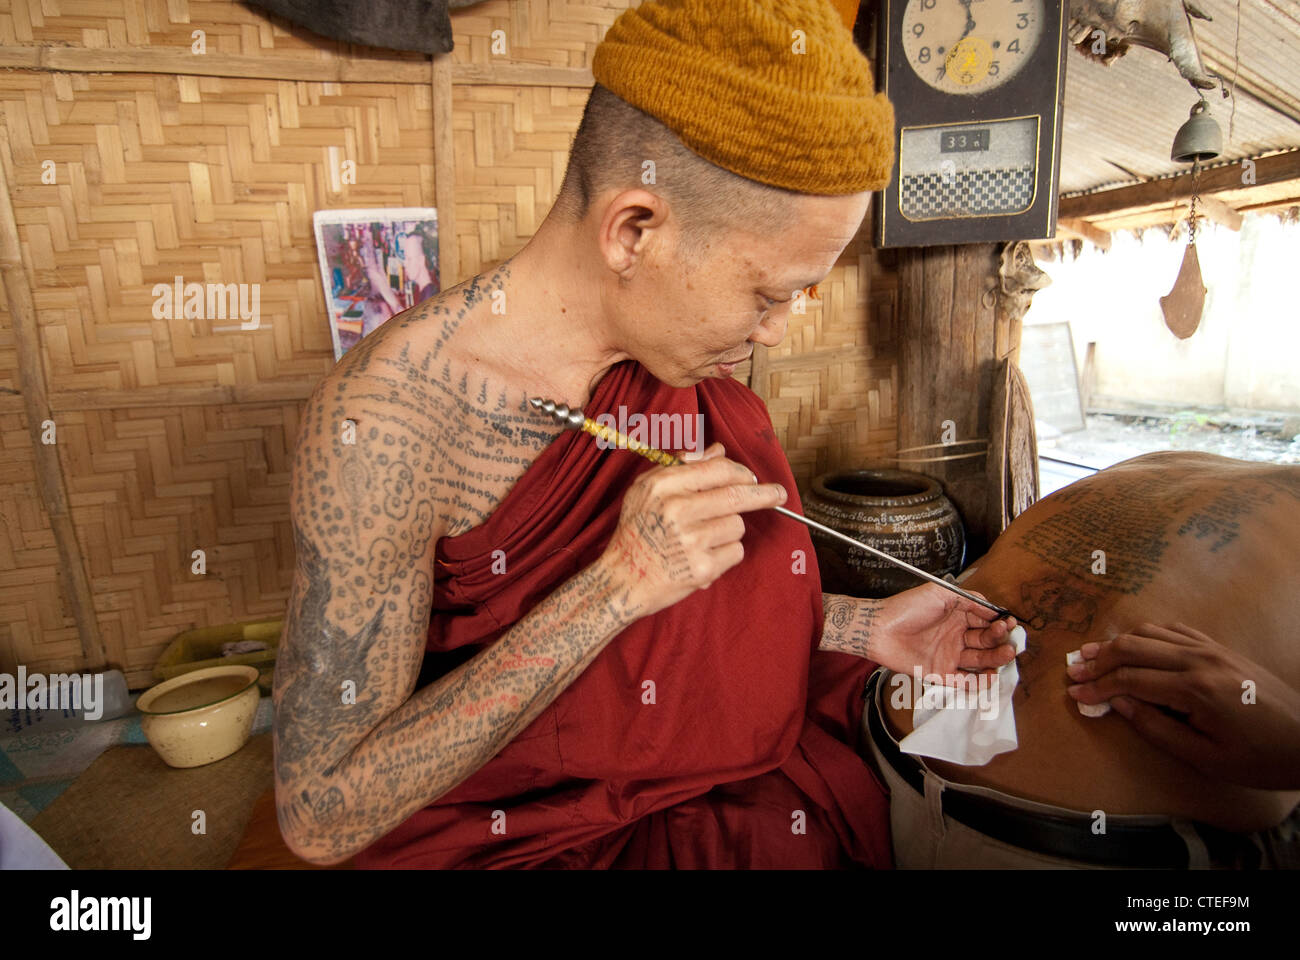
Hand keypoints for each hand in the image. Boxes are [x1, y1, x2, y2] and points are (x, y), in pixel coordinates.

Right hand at [600, 443, 786, 619]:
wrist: (622, 580)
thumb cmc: (636, 531)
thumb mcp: (646, 491)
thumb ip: (682, 467)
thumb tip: (718, 450)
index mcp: (663, 486)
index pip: (718, 469)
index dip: (742, 472)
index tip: (754, 478)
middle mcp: (677, 510)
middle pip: (737, 495)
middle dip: (764, 494)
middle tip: (778, 494)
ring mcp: (691, 541)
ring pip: (737, 525)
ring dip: (729, 530)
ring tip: (703, 539)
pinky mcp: (703, 568)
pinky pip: (735, 551)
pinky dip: (726, 554)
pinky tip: (704, 556)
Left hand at [875, 582, 1017, 679]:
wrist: (878, 629)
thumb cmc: (906, 607)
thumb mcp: (940, 593)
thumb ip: (968, 599)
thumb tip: (993, 608)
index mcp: (959, 616)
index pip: (987, 622)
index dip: (1000, 624)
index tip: (1009, 624)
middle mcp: (957, 636)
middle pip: (986, 641)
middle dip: (999, 641)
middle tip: (1008, 640)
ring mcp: (950, 655)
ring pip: (980, 660)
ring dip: (995, 659)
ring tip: (1006, 655)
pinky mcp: (941, 673)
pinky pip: (965, 681)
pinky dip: (979, 682)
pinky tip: (991, 676)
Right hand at [1067, 622, 1299, 788]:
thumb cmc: (1258, 759)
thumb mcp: (1205, 758)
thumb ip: (1157, 729)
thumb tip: (1120, 704)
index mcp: (1194, 690)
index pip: (1130, 680)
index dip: (1097, 687)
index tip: (1074, 694)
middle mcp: (1199, 660)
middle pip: (1134, 647)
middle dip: (1099, 659)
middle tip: (1074, 671)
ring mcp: (1211, 649)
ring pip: (1151, 633)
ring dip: (1118, 643)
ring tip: (1093, 656)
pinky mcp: (1221, 647)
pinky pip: (1175, 630)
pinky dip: (1147, 635)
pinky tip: (1135, 647)